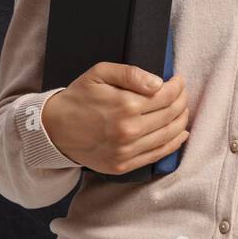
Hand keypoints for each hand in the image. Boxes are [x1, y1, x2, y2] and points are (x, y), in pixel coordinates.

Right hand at [41, 64, 189, 174]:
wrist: (54, 129)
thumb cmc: (79, 97)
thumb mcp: (100, 73)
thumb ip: (130, 74)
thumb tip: (158, 83)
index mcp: (125, 106)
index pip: (166, 96)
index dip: (178, 86)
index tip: (179, 80)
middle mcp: (129, 131)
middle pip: (171, 115)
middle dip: (182, 101)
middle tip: (182, 93)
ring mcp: (126, 151)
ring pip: (169, 135)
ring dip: (182, 121)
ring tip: (182, 109)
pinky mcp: (123, 165)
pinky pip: (157, 154)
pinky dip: (174, 143)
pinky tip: (181, 133)